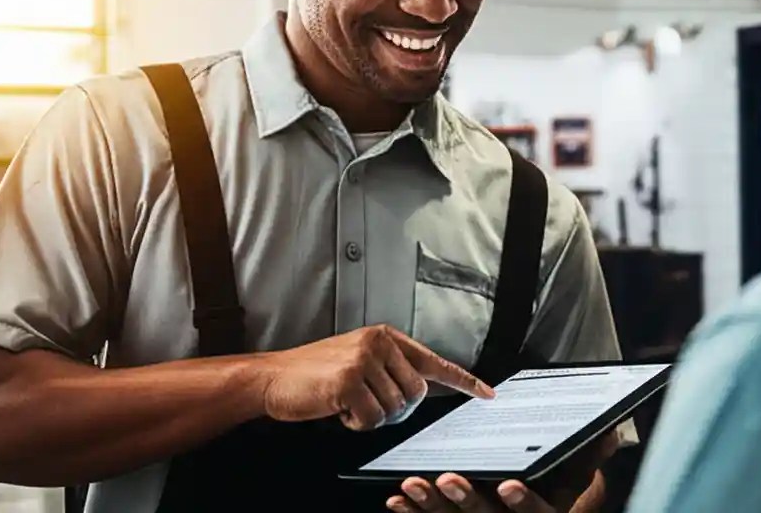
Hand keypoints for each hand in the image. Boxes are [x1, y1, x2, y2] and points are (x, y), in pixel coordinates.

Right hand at [257, 324, 494, 429]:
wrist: (272, 377)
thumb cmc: (314, 373)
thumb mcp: (356, 358)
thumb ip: (389, 367)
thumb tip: (421, 389)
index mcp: (385, 336)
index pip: (433, 361)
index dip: (463, 380)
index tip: (488, 394)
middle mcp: (378, 343)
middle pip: (417, 394)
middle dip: (396, 409)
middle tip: (367, 405)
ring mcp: (363, 361)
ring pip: (395, 409)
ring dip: (372, 417)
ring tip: (348, 403)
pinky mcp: (348, 382)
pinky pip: (372, 420)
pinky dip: (357, 424)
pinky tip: (340, 410)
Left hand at [386, 428, 619, 512]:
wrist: (545, 511)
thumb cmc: (559, 488)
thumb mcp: (579, 476)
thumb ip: (591, 456)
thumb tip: (609, 432)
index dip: (523, 503)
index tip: (508, 485)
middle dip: (466, 500)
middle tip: (448, 478)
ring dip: (432, 505)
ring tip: (413, 484)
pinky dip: (416, 512)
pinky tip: (398, 501)